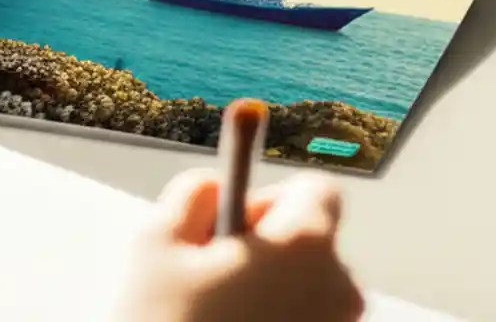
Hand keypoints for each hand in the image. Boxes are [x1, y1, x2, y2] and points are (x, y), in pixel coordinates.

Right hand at [113, 170, 364, 321]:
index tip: (232, 226)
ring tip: (215, 320)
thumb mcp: (155, 243)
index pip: (317, 191)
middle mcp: (341, 290)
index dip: (271, 198)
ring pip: (307, 292)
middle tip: (209, 279)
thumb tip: (218, 187)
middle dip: (266, 252)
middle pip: (312, 245)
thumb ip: (193, 195)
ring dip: (270, 295)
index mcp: (305, 246)